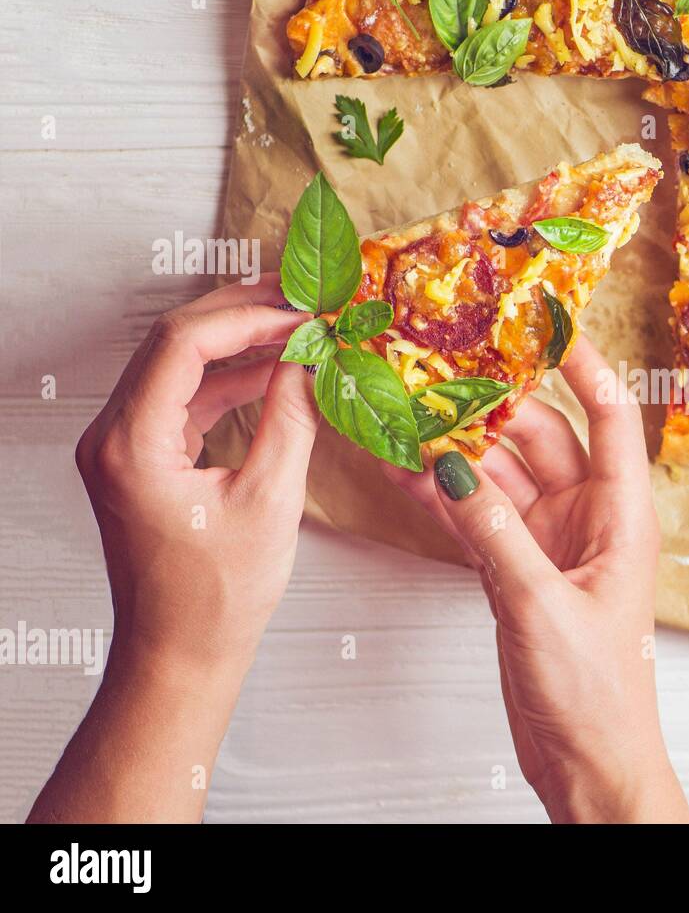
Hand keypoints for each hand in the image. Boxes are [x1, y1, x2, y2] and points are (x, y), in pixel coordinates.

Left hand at [29, 278, 318, 821]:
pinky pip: (186, 397)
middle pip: (173, 343)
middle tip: (303, 298)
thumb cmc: (218, 597)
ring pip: (180, 365)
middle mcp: (113, 436)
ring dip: (239, 342)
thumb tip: (312, 358)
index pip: (182, 345)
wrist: (183, 653)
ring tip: (298, 325)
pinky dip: (231, 378)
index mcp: (131, 445)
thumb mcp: (270, 500)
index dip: (246, 316)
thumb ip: (292, 417)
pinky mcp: (144, 457)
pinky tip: (277, 369)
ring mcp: (124, 445)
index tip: (301, 311)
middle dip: (241, 314)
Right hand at [387, 337, 688, 822]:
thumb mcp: (541, 605)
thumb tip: (454, 470)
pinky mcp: (518, 572)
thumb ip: (495, 534)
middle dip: (492, 406)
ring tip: (408, 417)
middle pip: (540, 438)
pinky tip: (407, 474)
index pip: (610, 417)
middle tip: (443, 370)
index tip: (546, 321)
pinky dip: (445, 498)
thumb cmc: (597, 697)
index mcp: (621, 517)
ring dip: (457, 453)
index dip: (583, 365)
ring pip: (500, 477)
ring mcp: (550, 544)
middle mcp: (588, 520)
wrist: (589, 763)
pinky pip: (478, 518)